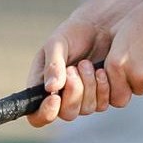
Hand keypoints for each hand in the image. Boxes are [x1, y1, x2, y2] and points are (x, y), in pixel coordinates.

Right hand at [26, 0, 142, 126]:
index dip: (44, 114)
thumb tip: (50, 89)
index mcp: (44, 89)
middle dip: (73, 92)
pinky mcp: (104, 96)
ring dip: (88, 86)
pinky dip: (103, 87)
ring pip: (87, 109)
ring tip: (87, 63)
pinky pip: (105, 103)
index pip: (38, 116)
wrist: (102, 26)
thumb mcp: (57, 44)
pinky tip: (102, 70)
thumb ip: (52, 65)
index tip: (54, 98)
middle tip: (74, 68)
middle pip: (66, 114)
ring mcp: (85, 99)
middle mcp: (64, 98)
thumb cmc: (73, 33)